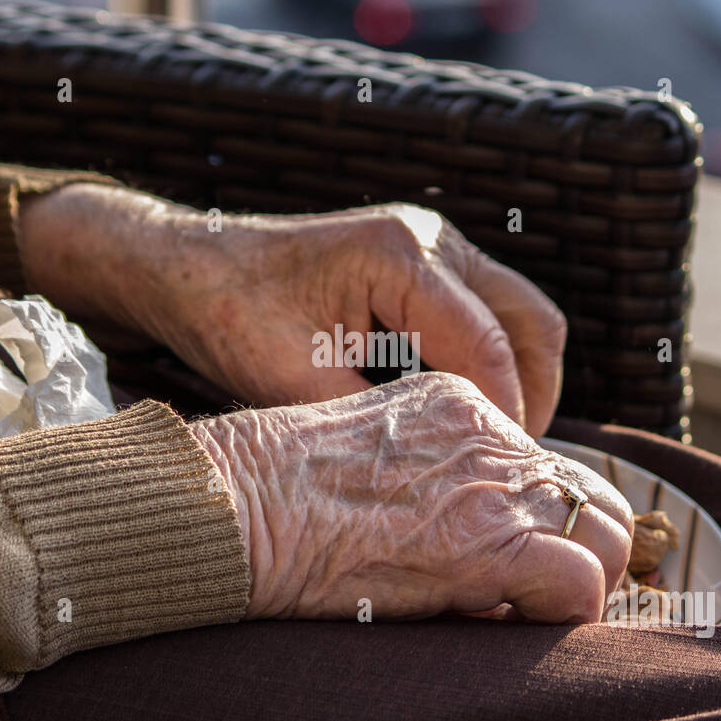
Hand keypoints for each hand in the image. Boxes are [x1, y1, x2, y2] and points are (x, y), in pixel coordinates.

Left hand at [18, 186, 566, 435]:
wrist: (186, 268)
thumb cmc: (227, 313)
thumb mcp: (291, 381)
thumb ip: (370, 424)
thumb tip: (437, 474)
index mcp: (401, 257)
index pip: (488, 349)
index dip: (503, 420)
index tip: (501, 481)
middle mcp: (431, 239)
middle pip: (533, 323)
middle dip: (534, 398)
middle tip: (511, 467)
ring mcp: (434, 245)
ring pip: (519, 317)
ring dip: (520, 380)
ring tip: (494, 448)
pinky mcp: (425, 263)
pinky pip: (488, 315)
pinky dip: (493, 364)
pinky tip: (466, 416)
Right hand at [188, 372, 632, 623]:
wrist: (239, 501)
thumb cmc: (275, 484)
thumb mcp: (367, 442)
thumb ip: (432, 464)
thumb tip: (467, 522)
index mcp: (461, 403)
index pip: (547, 463)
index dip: (543, 520)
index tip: (515, 558)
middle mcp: (491, 433)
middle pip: (592, 493)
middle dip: (582, 549)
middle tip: (539, 591)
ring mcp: (493, 486)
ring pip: (606, 536)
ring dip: (580, 581)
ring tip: (527, 609)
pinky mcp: (488, 543)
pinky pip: (581, 584)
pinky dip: (565, 615)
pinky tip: (515, 621)